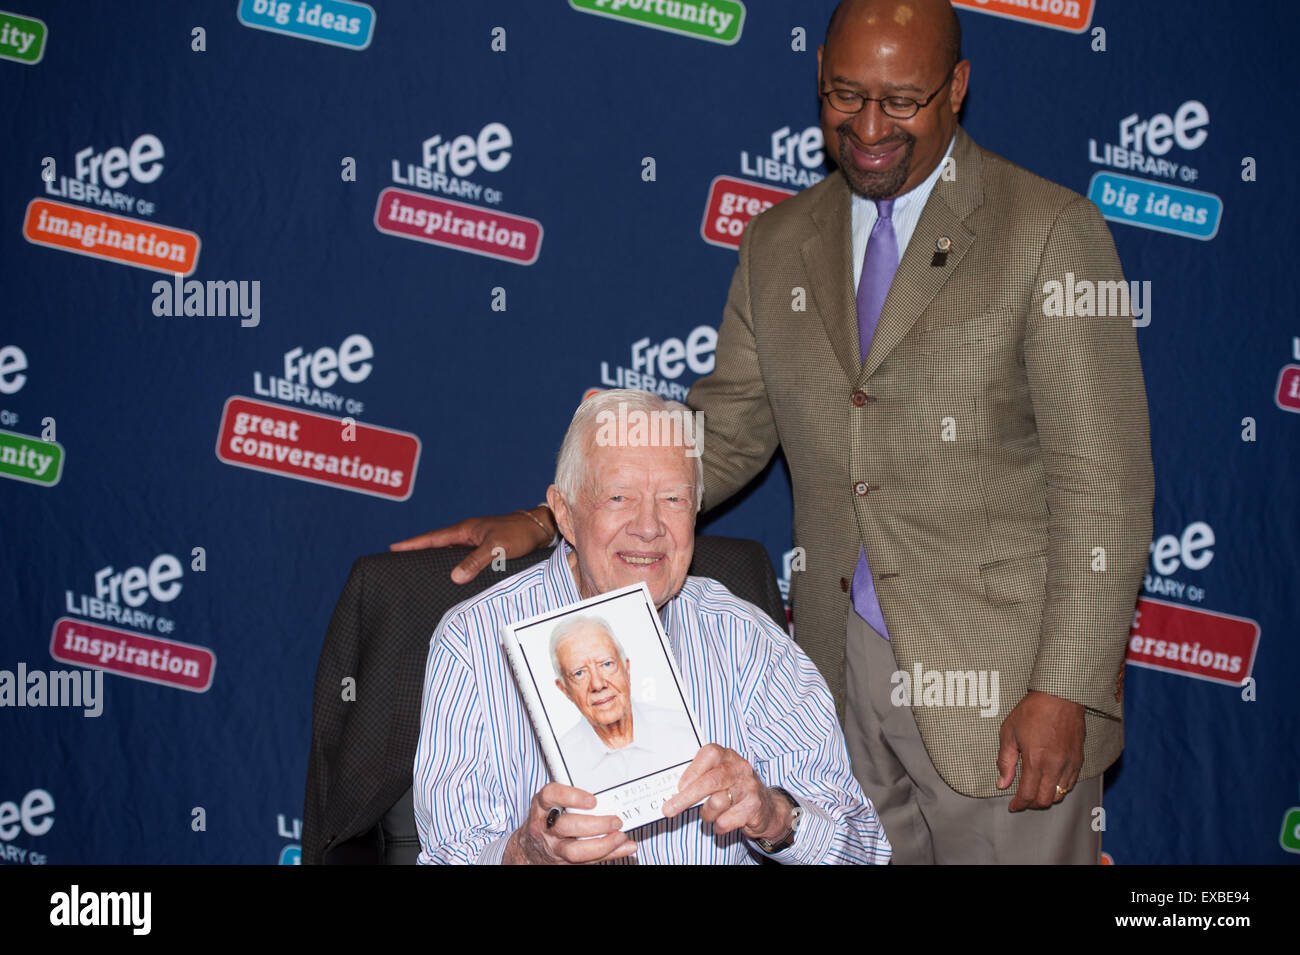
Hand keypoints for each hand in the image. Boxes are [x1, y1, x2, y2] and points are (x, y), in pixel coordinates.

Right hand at [389, 508, 554, 583]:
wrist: (540, 528)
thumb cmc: (519, 533)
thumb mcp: (496, 548)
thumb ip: (475, 562)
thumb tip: (454, 577)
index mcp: (465, 530)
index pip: (432, 538)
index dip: (413, 544)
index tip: (392, 548)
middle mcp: (467, 534)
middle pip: (437, 543)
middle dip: (418, 550)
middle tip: (398, 558)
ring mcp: (476, 540)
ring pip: (450, 550)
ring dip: (435, 556)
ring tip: (419, 567)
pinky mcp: (485, 548)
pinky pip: (462, 556)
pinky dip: (453, 563)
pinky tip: (451, 573)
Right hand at [502, 783, 635, 864]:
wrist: (529, 847)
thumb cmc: (548, 819)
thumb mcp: (554, 803)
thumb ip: (576, 798)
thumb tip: (611, 794)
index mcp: (542, 806)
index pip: (551, 796)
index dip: (571, 797)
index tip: (592, 800)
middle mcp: (545, 827)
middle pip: (567, 826)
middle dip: (595, 825)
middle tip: (615, 821)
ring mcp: (553, 847)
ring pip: (575, 851)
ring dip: (603, 844)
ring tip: (620, 836)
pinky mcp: (563, 863)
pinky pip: (587, 861)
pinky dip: (610, 854)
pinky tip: (624, 847)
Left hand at [661, 744, 791, 842]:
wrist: (768, 808)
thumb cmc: (733, 790)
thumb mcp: (719, 777)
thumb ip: (699, 778)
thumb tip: (671, 792)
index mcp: (727, 755)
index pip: (708, 754)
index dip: (692, 771)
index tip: (678, 787)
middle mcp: (739, 767)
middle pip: (710, 781)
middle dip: (686, 798)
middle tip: (668, 810)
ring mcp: (748, 786)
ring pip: (716, 803)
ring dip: (707, 814)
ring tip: (711, 814)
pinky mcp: (754, 806)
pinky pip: (725, 821)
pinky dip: (719, 827)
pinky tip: (723, 823)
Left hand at [996, 690, 1085, 810]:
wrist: (1060, 696)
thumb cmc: (1032, 711)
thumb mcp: (1009, 733)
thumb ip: (1005, 761)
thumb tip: (1002, 783)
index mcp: (1035, 761)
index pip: (1028, 795)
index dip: (1019, 804)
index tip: (1013, 806)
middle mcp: (1055, 767)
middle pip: (1045, 800)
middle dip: (1032, 804)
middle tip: (1023, 799)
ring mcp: (1069, 764)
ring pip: (1060, 794)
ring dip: (1047, 797)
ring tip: (1036, 790)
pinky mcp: (1078, 759)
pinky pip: (1070, 783)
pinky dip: (1059, 788)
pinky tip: (1050, 780)